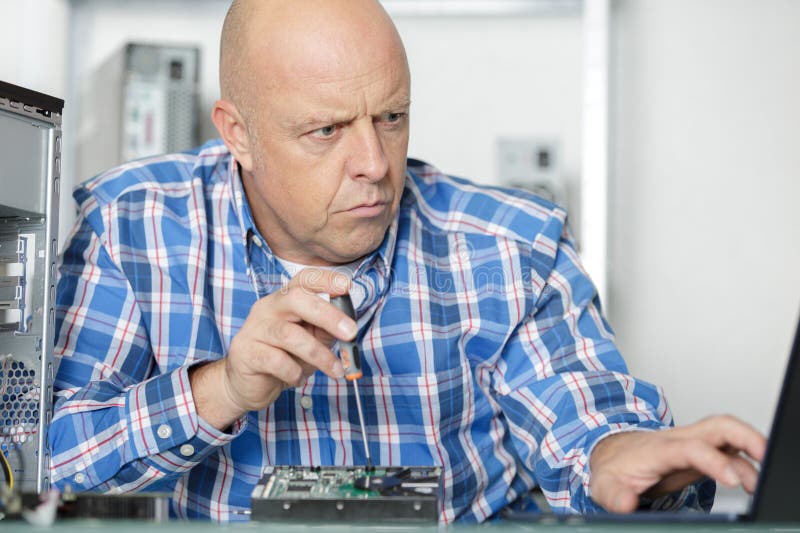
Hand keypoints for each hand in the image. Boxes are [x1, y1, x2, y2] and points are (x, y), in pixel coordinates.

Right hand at [190, 268, 356, 429]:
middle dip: (327, 315)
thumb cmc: (284, 357)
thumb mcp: (311, 341)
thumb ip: (326, 330)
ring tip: (335, 370)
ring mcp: (255, 329)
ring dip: (318, 354)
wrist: (247, 384)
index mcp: (285, 300)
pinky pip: (276, 361)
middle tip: (351, 332)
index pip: (303, 280)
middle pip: (296, 299)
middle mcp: (268, 308)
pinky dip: (294, 372)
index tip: (347, 286)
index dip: (325, 280)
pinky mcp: (246, 353)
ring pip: (289, 334)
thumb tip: (347, 325)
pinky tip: (298, 379)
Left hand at [589, 415, 766, 512]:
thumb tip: (626, 504)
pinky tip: (751, 481)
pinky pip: (728, 450)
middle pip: (717, 426)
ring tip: (762, 479)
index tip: (732, 480)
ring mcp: (692, 443)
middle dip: (746, 437)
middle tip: (765, 459)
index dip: (714, 460)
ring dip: (751, 449)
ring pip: (727, 433)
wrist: (612, 456)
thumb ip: (615, 496)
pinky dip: (745, 462)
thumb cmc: (613, 470)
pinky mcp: (700, 452)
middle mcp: (679, 440)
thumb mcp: (605, 486)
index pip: (690, 447)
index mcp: (658, 449)